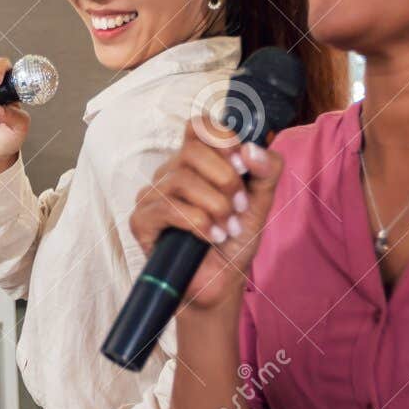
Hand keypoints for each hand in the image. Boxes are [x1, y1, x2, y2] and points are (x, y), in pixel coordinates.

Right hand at [130, 117, 284, 308]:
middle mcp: (170, 173)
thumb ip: (266, 171)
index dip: (222, 138)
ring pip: (181, 180)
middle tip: (239, 207)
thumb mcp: (260, 201)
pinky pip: (167, 208)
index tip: (242, 164)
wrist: (220, 282)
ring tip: (228, 227)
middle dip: (225, 179)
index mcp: (196, 162)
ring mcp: (152, 197)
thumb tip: (251, 150)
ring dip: (215, 205)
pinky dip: (198, 222)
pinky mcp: (141, 222)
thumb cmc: (234, 239)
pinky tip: (212, 237)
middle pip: (191, 152)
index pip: (198, 127)